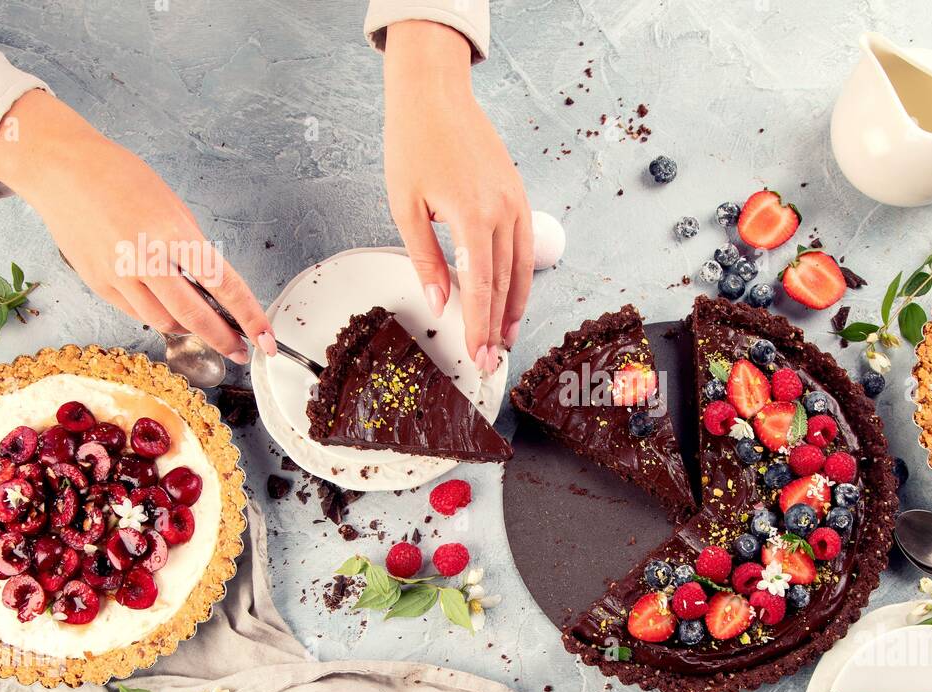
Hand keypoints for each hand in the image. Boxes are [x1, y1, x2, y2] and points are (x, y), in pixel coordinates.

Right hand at [0, 90, 274, 362]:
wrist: (62, 169)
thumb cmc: (120, 178)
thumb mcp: (173, 206)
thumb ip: (193, 248)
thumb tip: (214, 287)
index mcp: (173, 234)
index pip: (224, 285)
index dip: (250, 317)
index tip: (266, 339)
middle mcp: (145, 259)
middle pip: (194, 316)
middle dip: (224, 340)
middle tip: (241, 350)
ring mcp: (118, 275)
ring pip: (164, 322)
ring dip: (190, 329)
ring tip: (204, 325)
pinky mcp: (98, 284)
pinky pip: (137, 313)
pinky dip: (158, 316)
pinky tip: (168, 309)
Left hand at [382, 21, 531, 373]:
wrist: (435, 92)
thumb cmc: (413, 142)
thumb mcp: (405, 205)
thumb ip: (425, 259)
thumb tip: (439, 302)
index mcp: (473, 216)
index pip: (482, 287)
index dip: (480, 326)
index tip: (479, 356)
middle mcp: (503, 212)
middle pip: (505, 283)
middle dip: (497, 325)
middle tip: (491, 359)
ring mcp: (516, 202)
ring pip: (522, 268)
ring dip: (515, 306)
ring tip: (506, 336)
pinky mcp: (518, 193)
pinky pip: (526, 245)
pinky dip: (521, 275)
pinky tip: (513, 293)